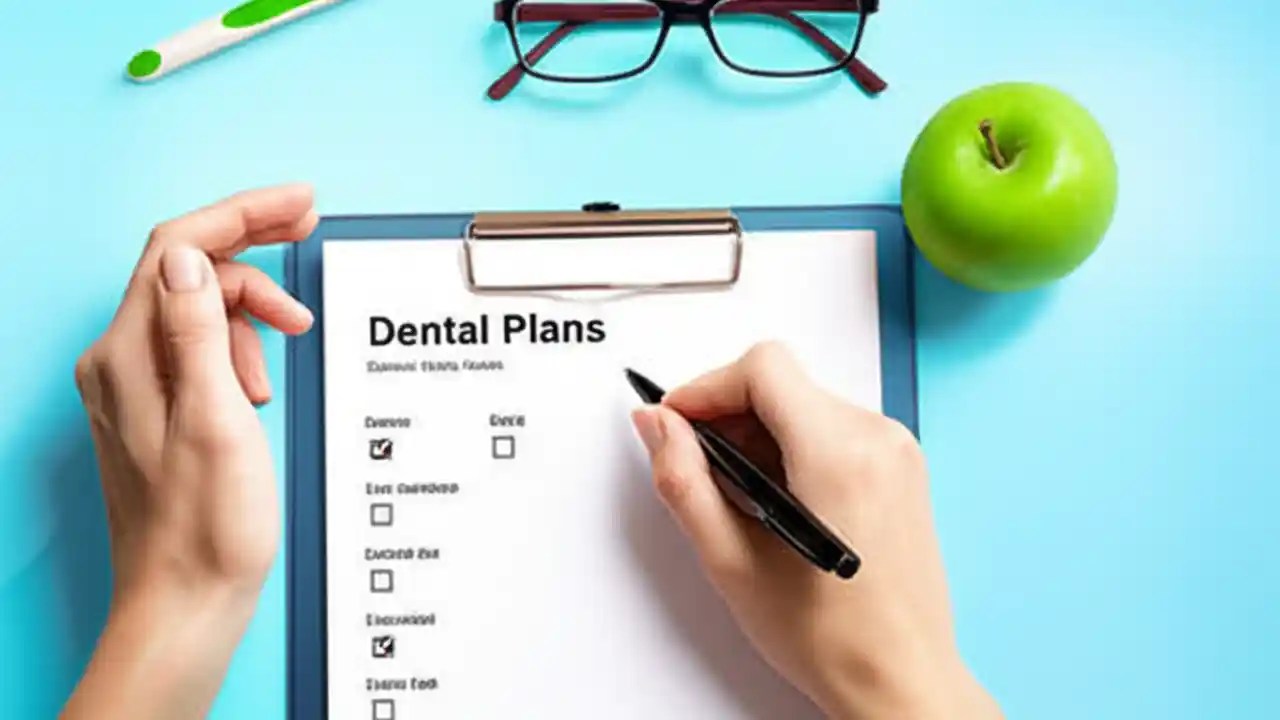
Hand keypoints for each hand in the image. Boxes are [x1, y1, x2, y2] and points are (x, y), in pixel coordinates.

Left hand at [63, 185, 316, 719]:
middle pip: (184, 267)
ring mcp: (135, 384)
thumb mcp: (215, 420)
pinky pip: (196, 346)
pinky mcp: (155, 406)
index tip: (296, 202)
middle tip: (304, 224)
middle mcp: (121, 362)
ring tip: (291, 339)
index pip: (178, 249)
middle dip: (249, 242)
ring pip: (195, 306)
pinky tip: (259, 382)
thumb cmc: (205, 527)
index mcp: (129, 357)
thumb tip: (193, 257)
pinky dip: (237, 346)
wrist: (186, 598)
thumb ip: (198, 332)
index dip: (241, 214)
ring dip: (249, 308)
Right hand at [631, 343, 1000, 719]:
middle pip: (783, 383)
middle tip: (703, 472)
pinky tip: (780, 502)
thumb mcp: (732, 562)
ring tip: (744, 501)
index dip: (707, 388)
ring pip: (806, 403)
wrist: (901, 678)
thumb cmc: (832, 638)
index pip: (763, 367)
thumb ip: (684, 481)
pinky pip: (835, 427)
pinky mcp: (902, 465)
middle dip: (731, 416)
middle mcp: (878, 439)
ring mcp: (898, 450)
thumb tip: (658, 426)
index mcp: (840, 455)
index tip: (678, 421)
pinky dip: (795, 448)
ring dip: (762, 435)